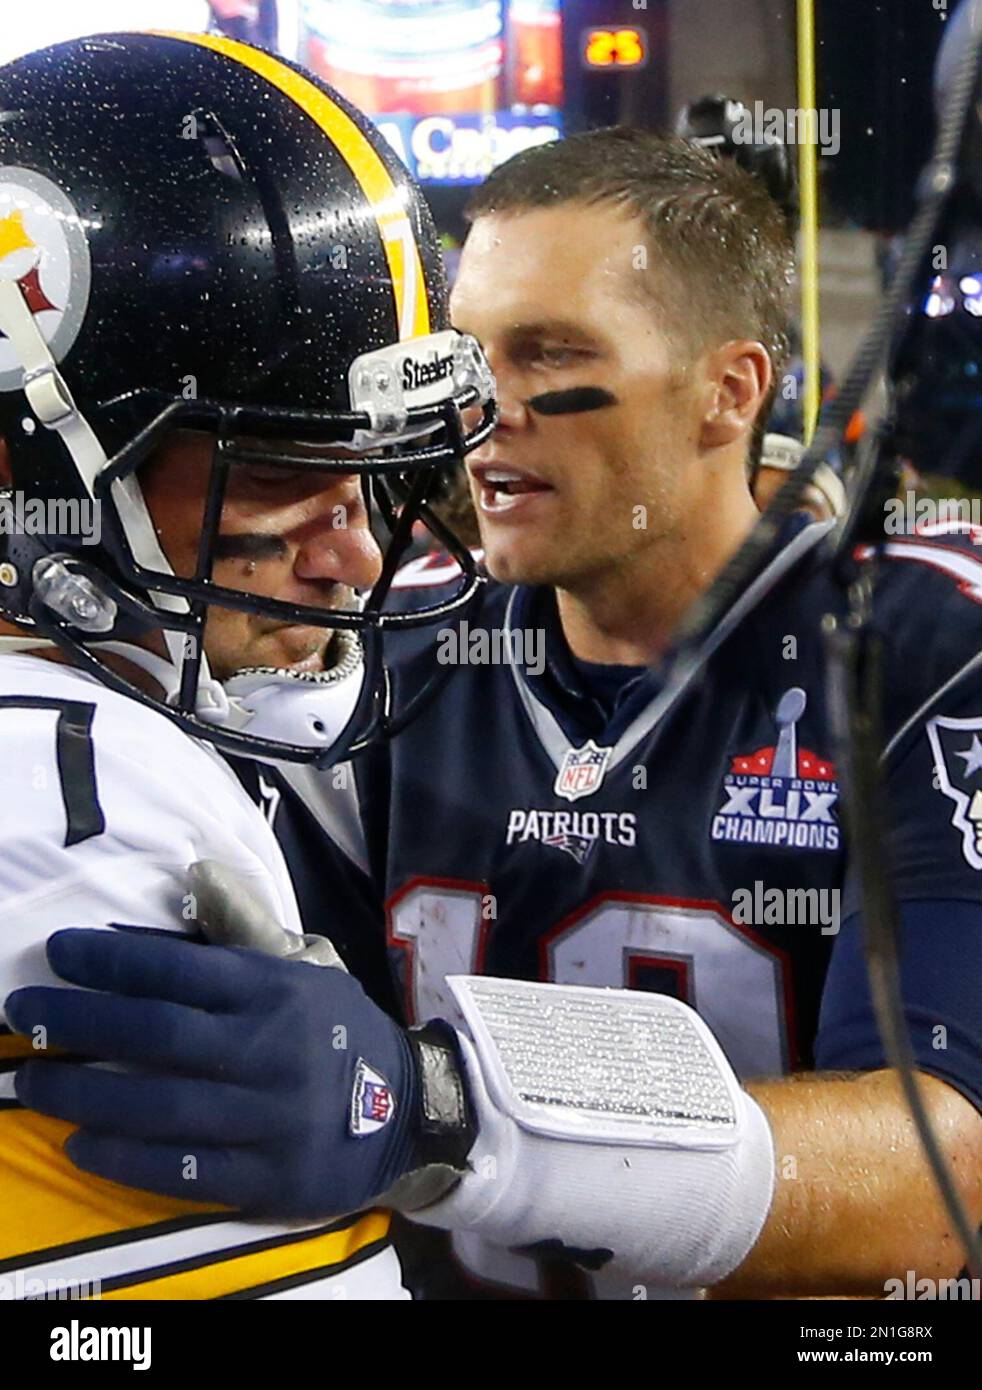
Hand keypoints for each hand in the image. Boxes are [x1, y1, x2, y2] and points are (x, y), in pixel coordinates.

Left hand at [5, 928, 420, 1217]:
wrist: (410, 1112)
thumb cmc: (337, 1032)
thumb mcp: (304, 968)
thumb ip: (245, 929)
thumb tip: (195, 875)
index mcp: (274, 991)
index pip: (179, 970)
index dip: (111, 960)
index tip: (58, 952)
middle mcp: (269, 1049)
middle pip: (156, 1034)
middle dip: (79, 1021)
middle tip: (24, 1012)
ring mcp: (269, 1118)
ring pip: (159, 1105)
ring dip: (83, 1092)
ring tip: (34, 1080)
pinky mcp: (268, 1177)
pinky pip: (182, 1168)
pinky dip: (124, 1156)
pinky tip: (80, 1141)